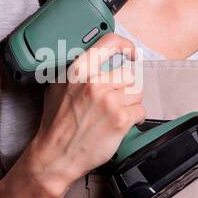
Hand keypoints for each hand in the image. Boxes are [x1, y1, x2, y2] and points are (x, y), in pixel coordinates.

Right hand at [27, 32, 145, 194]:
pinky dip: (135, 119)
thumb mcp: (57, 87)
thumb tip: (95, 59)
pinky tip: (121, 123)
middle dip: (125, 89)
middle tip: (115, 101)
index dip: (125, 45)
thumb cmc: (57, 124)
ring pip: (137, 93)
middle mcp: (94, 83)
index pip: (109, 43)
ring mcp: (109, 101)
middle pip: (129, 74)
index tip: (131, 52)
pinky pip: (140, 111)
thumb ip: (77, 71)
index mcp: (79, 71)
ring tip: (116, 113)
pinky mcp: (120, 120)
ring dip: (131, 104)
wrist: (57, 155)